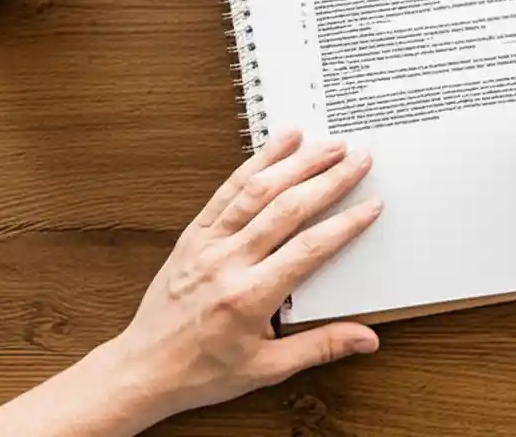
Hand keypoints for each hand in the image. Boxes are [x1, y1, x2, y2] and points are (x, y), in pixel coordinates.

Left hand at [104, 132, 382, 420]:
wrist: (143, 369)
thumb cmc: (202, 372)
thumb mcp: (267, 368)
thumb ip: (321, 347)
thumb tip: (367, 339)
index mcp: (250, 297)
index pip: (309, 249)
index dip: (345, 223)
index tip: (371, 204)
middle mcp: (227, 262)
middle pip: (287, 209)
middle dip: (328, 180)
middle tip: (358, 159)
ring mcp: (206, 244)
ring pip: (256, 191)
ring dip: (294, 162)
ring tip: (325, 143)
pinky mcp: (192, 235)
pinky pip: (226, 192)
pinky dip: (253, 164)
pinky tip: (276, 145)